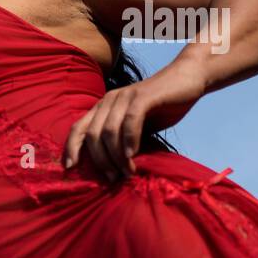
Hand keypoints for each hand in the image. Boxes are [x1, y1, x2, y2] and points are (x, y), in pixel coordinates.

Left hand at [63, 58, 206, 180]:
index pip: (78, 128)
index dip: (71, 148)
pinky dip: (129, 140)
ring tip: (126, 172)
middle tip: (111, 178)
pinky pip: (129, 122)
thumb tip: (112, 169)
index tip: (69, 168)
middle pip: (92, 135)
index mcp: (102, 107)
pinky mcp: (142, 97)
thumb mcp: (136, 126)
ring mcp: (124, 97)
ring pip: (109, 131)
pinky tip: (132, 155)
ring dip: (116, 156)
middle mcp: (108, 100)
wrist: (187, 79)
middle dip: (99, 160)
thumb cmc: (161, 107)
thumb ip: (122, 141)